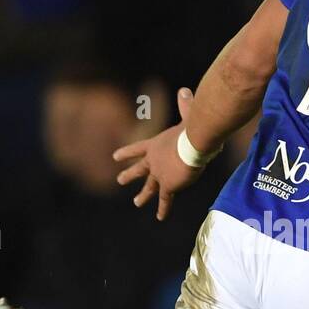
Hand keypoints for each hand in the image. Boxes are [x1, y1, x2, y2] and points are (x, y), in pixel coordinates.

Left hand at [113, 88, 202, 220]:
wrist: (194, 143)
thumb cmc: (193, 128)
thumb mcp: (188, 116)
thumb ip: (186, 105)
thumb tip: (186, 90)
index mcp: (156, 143)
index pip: (138, 148)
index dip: (127, 153)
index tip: (115, 157)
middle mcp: (154, 160)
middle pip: (140, 169)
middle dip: (129, 175)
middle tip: (120, 180)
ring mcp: (159, 174)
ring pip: (149, 187)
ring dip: (142, 195)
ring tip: (136, 202)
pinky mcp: (168, 186)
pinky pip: (164, 200)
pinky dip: (162, 209)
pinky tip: (159, 217)